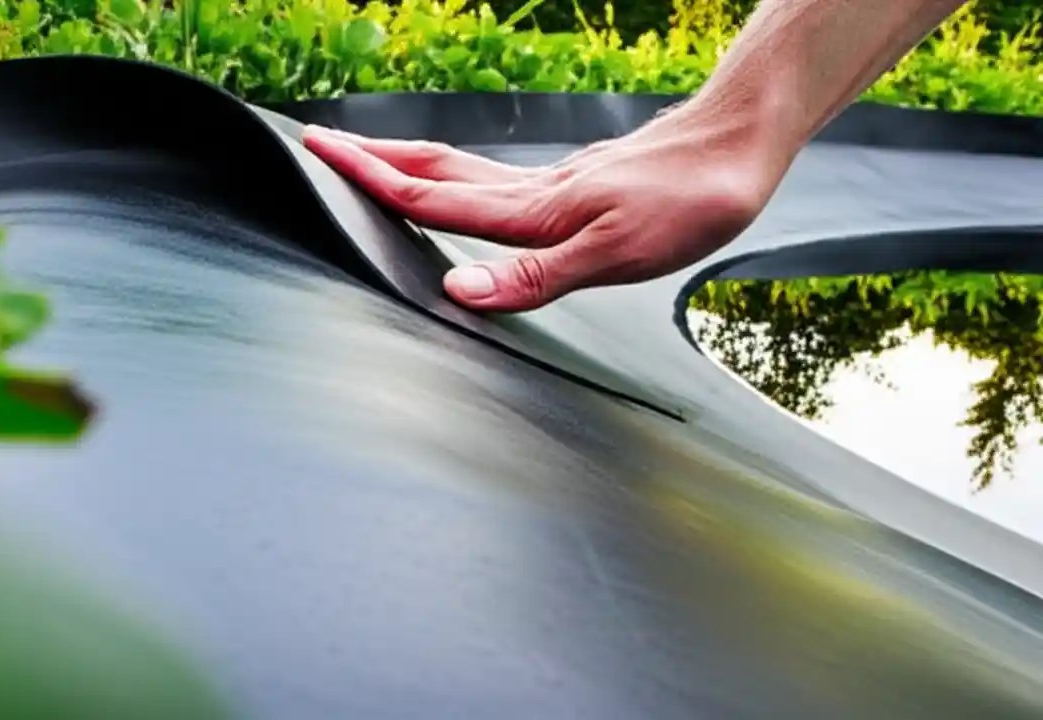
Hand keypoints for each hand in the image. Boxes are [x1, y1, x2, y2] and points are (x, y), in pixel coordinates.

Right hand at [301, 104, 789, 312]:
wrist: (737, 148)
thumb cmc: (687, 203)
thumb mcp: (615, 254)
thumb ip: (533, 276)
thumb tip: (456, 289)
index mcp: (530, 211)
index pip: (430, 195)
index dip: (370, 179)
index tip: (317, 152)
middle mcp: (530, 192)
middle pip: (432, 169)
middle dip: (371, 159)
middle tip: (318, 144)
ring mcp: (550, 184)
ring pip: (459, 169)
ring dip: (405, 164)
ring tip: (367, 161)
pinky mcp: (572, 184)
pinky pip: (490, 177)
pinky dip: (450, 175)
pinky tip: (457, 185)